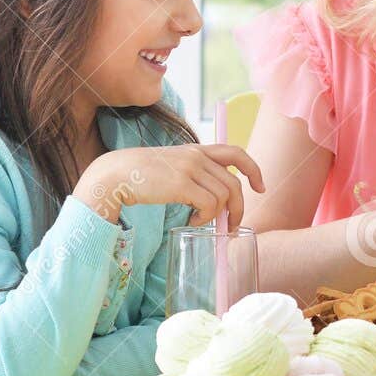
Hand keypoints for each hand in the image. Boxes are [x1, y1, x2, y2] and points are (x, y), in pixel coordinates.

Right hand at [74, 144, 266, 225]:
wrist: (116, 175)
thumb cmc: (143, 176)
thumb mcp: (173, 166)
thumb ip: (195, 174)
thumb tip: (216, 202)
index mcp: (197, 150)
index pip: (236, 153)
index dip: (254, 170)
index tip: (260, 188)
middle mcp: (197, 155)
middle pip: (234, 183)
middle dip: (239, 207)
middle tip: (233, 225)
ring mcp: (190, 168)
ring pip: (224, 196)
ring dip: (216, 215)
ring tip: (199, 220)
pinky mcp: (181, 183)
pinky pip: (209, 204)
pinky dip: (205, 217)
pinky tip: (192, 221)